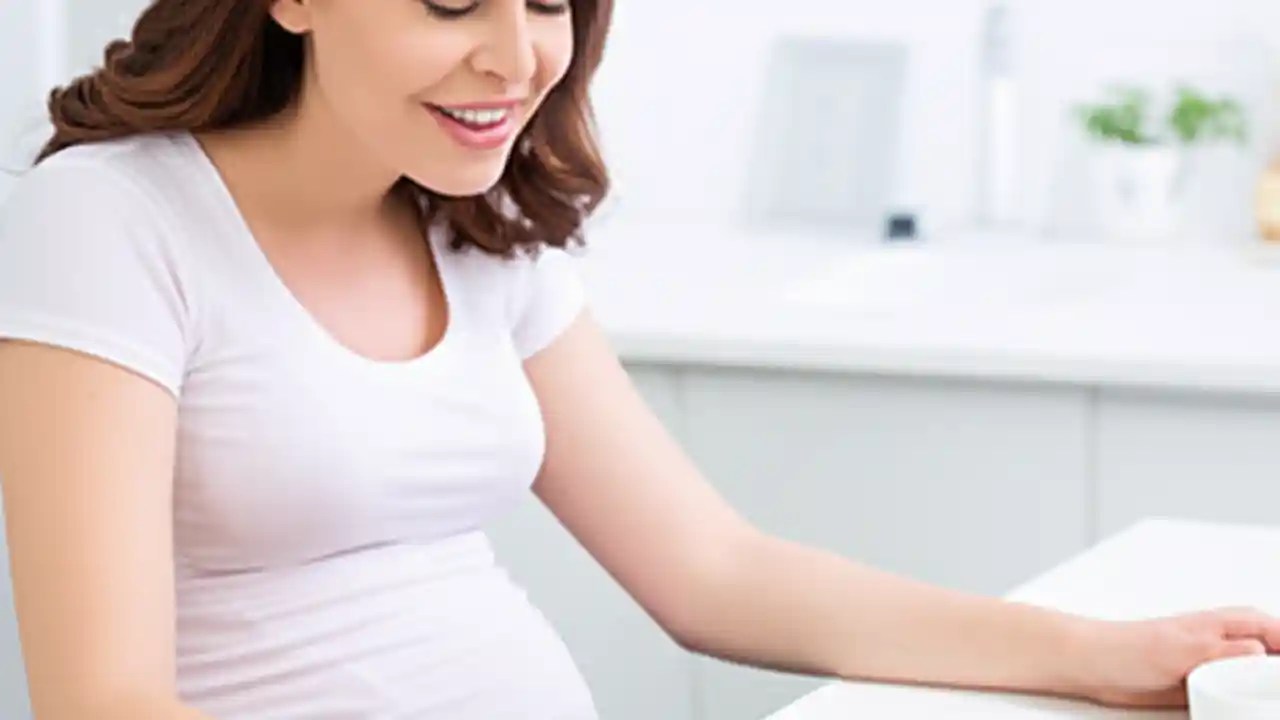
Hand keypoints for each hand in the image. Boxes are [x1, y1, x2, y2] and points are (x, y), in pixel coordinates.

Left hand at [1073, 607, 1279, 707]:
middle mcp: (1222, 643)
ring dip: (1262, 689)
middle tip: (1278, 692)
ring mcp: (1212, 666)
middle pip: (1268, 654)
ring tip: (1268, 704)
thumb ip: (1226, 650)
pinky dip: (1242, 704)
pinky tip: (1246, 713)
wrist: (1095, 666)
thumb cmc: (1131, 647)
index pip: (1273, 629)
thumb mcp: (1187, 648)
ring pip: (1252, 677)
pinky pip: (1232, 696)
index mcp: (1224, 624)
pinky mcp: (1200, 687)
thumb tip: (1261, 650)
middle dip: (1277, 667)